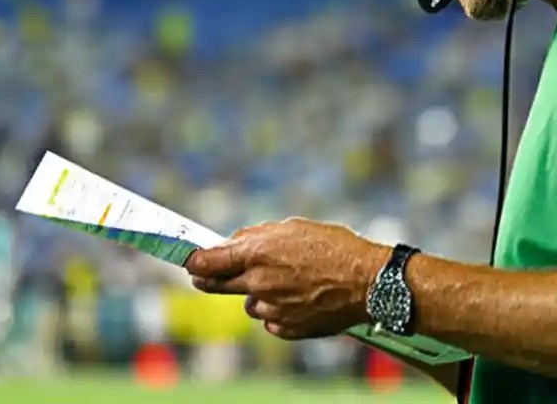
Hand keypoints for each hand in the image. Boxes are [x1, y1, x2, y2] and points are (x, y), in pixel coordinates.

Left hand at [185, 217, 390, 339]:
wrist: (368, 282)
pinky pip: (270, 320)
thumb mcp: (295, 228)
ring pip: (249, 302)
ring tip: (287, 282)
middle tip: (205, 274)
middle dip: (207, 278)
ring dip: (257, 293)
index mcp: (258, 253)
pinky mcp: (285, 328)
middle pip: (216, 285)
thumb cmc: (335, 248)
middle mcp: (258, 283)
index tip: (189, 259)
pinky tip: (300, 299)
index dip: (193, 260)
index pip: (207, 262)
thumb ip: (259, 236)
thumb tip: (234, 242)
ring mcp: (271, 309)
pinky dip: (278, 310)